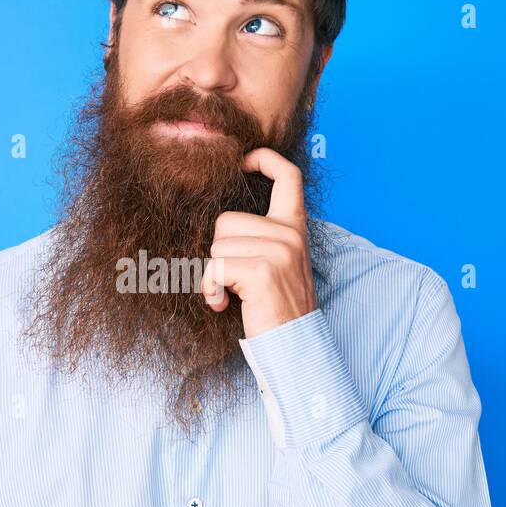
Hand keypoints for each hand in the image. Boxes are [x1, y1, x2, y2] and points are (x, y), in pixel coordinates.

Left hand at [202, 147, 316, 337]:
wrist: (294, 347)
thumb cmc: (277, 309)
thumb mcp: (277, 264)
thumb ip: (262, 237)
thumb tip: (222, 221)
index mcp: (295, 228)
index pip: (288, 176)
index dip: (264, 159)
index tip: (242, 161)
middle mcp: (291, 234)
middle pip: (226, 220)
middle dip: (219, 252)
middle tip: (234, 280)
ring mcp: (279, 251)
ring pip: (217, 245)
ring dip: (214, 274)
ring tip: (232, 294)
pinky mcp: (263, 271)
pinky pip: (215, 267)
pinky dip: (210, 288)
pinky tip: (223, 304)